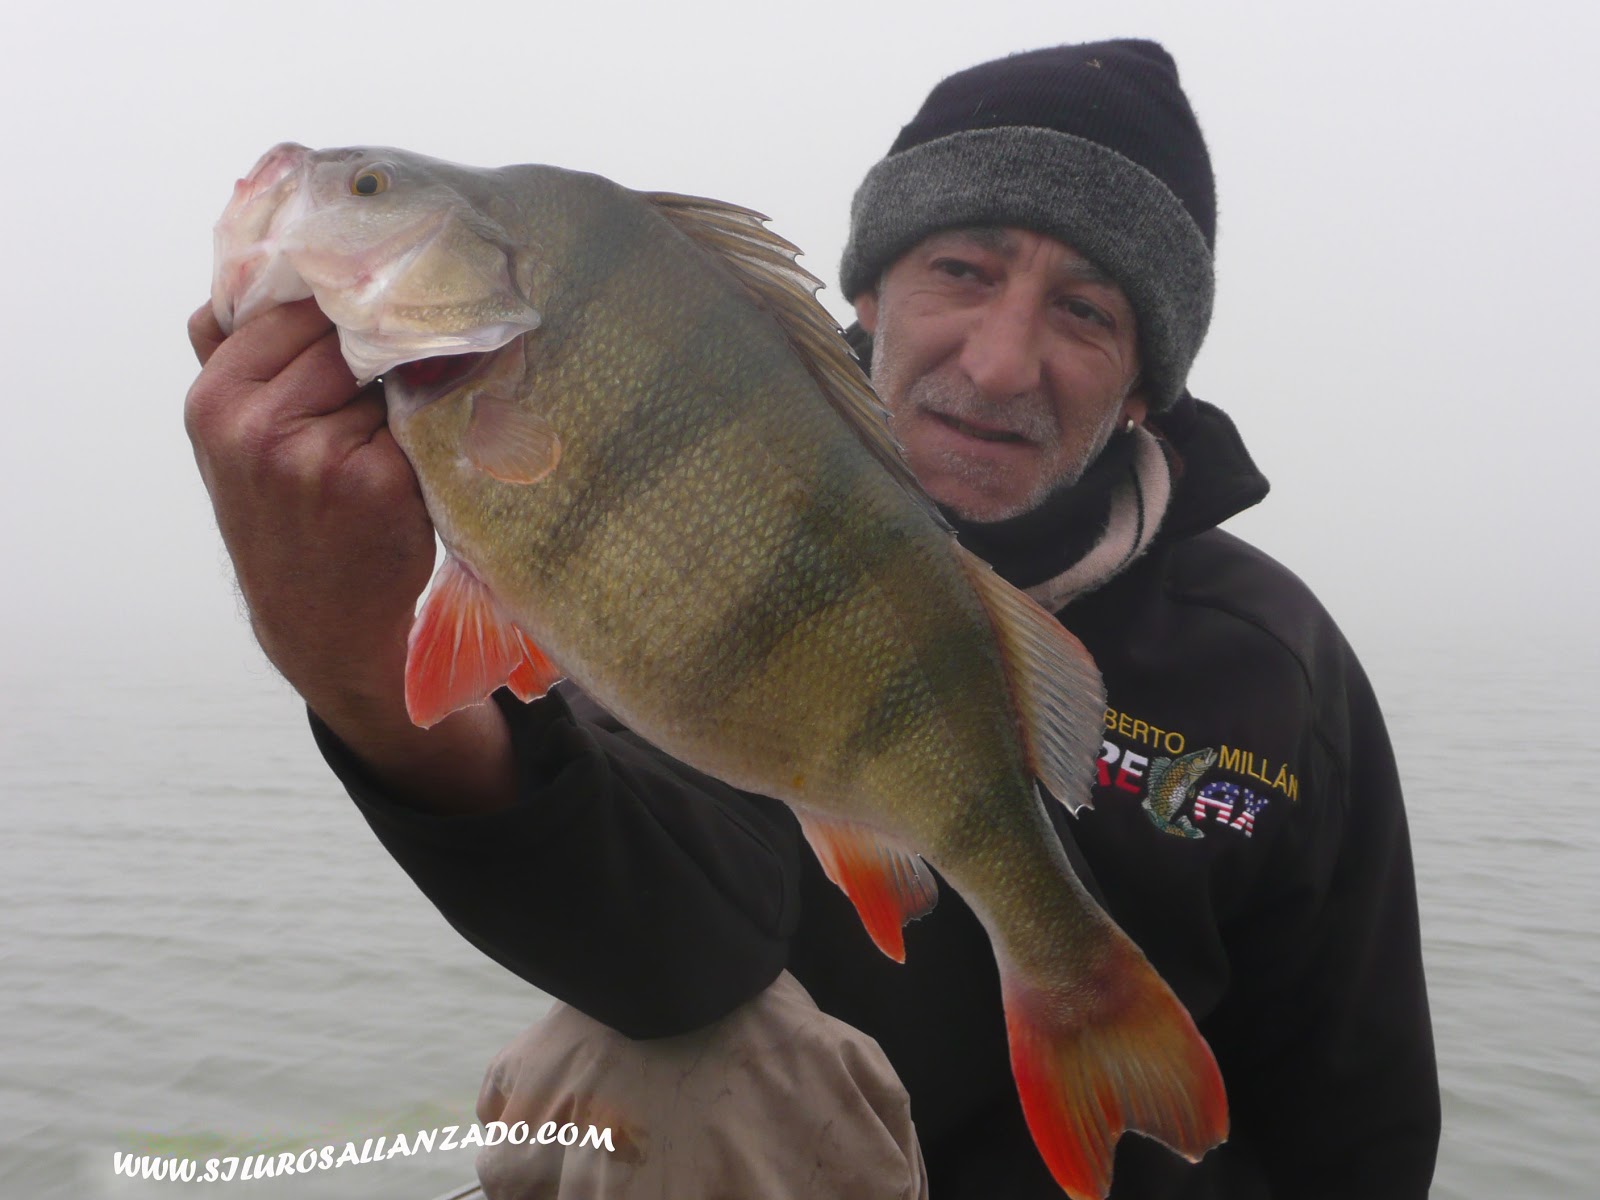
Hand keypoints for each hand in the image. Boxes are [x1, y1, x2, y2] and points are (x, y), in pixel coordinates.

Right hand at [185, 298, 513, 811]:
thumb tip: (235, 285)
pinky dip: (428, 432)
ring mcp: (317, 455)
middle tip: (403, 371)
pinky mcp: (376, 481)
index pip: (290, 312)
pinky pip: (418, 421)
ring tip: (396, 433)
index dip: (340, 314)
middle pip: (343, 339)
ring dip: (405, 392)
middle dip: (378, 350)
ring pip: (386, 378)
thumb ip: (235, 364)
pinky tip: (418, 464)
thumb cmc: (287, 521)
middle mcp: (257, 426)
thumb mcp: (235, 443)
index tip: (373, 317)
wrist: (321, 623)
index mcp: (215, 401)